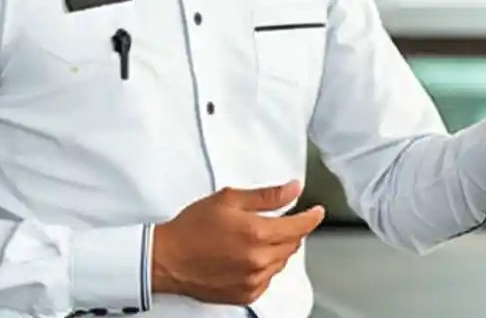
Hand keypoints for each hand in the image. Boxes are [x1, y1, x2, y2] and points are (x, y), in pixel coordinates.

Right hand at [151, 182, 325, 304]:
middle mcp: (258, 260)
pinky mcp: (245, 294)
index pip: (299, 227)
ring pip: (282, 262)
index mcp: (257, 233)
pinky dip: (266, 266)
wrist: (168, 259)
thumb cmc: (192, 228)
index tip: (317, 212)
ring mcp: (252, 280)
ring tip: (255, 237)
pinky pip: (268, 278)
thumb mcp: (229, 200)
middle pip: (292, 244)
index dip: (312, 217)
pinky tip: (249, 256)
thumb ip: (267, 196)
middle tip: (278, 221)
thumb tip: (293, 189)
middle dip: (291, 230)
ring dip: (278, 248)